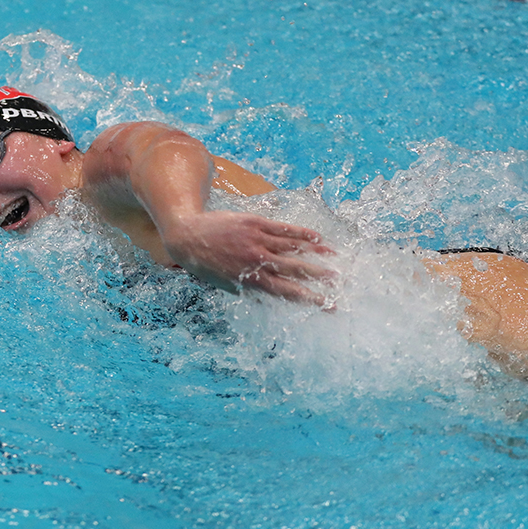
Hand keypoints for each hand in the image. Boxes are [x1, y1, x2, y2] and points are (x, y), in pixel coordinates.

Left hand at [160, 210, 335, 303]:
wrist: (188, 237)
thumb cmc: (208, 265)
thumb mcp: (228, 285)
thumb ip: (252, 290)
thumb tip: (273, 299)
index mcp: (251, 280)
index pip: (288, 292)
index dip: (310, 298)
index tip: (328, 304)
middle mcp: (257, 261)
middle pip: (296, 269)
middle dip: (319, 276)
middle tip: (339, 280)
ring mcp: (257, 240)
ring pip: (293, 246)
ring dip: (316, 251)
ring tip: (334, 256)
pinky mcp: (255, 223)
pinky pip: (283, 229)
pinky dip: (301, 233)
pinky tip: (316, 236)